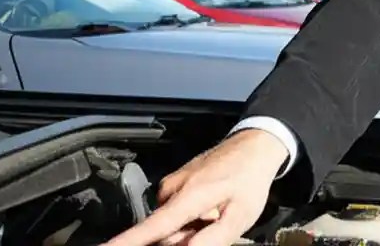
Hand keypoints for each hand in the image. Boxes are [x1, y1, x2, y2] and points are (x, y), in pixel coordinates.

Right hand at [102, 129, 288, 245]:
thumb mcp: (241, 215)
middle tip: (214, 222)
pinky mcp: (174, 184)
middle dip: (183, 238)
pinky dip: (188, 218)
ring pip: (169, 224)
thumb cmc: (249, 180)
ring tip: (216, 214)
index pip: (150, 227)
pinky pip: (174, 212)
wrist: (254, 144)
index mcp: (187, 197)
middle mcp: (171, 190)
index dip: (125, 242)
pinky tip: (210, 209)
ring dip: (189, 229)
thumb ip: (213, 238)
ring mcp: (171, 185)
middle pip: (163, 232)